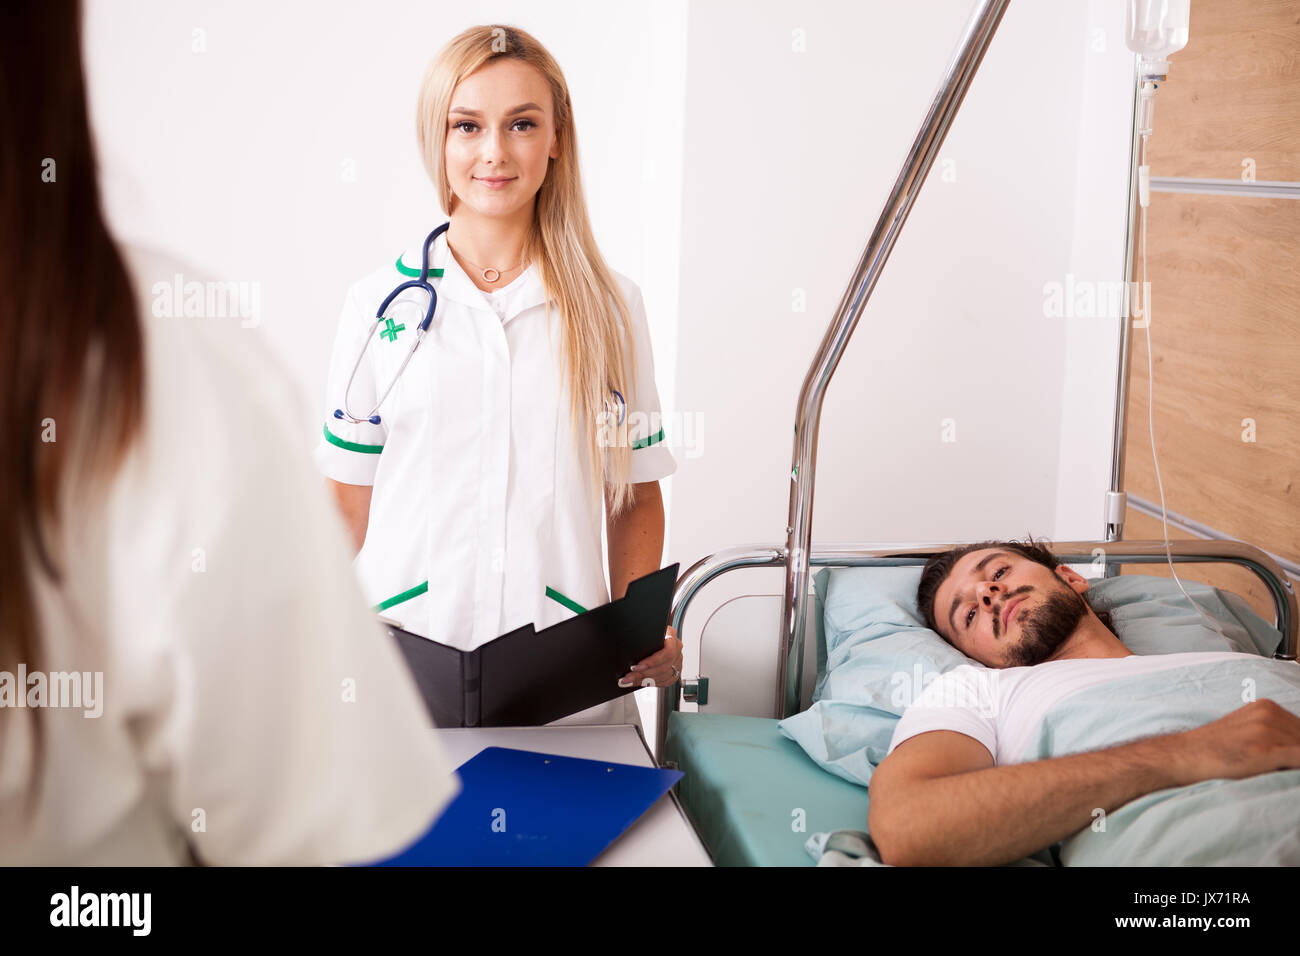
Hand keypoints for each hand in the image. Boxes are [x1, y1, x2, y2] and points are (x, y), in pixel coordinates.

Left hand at [618, 626, 681, 688]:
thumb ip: (641, 641)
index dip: (651, 662)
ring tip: (630, 681)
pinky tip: (641, 682)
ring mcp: (677, 659)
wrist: (655, 636)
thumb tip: (629, 655)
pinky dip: (652, 683)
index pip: (667, 652)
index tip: (635, 667)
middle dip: (643, 674)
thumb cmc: (649, 634)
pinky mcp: (675, 670)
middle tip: (629, 677)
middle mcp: (676, 647)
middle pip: (664, 666)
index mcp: (671, 634)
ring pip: (664, 675)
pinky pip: (666, 681)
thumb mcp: (645, 633)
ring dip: (645, 680)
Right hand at [1167, 699, 1299, 786]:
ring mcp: (1266, 730)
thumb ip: (1274, 731)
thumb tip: (1295, 748)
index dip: (1297, 744)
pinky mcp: (1264, 751)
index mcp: (1265, 706)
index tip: (1288, 756)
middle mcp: (1268, 713)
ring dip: (1296, 762)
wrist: (1185, 756)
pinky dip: (1297, 768)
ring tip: (1277, 768)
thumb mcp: (1246, 730)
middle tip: (1281, 763)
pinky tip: (1284, 771)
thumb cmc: (1215, 749)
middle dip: (1297, 753)